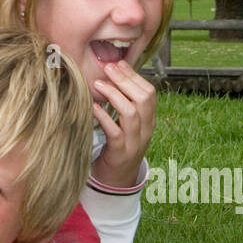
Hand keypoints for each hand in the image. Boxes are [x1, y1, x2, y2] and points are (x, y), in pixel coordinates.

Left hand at [90, 59, 155, 188]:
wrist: (118, 179)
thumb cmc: (119, 144)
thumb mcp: (126, 123)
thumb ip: (123, 102)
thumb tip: (111, 73)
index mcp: (149, 120)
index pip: (149, 92)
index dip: (133, 76)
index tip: (117, 63)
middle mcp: (146, 130)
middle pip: (144, 99)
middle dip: (126, 80)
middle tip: (107, 68)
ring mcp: (134, 142)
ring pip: (132, 113)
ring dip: (115, 95)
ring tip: (98, 84)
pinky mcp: (120, 153)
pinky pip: (114, 132)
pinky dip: (104, 117)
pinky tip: (93, 107)